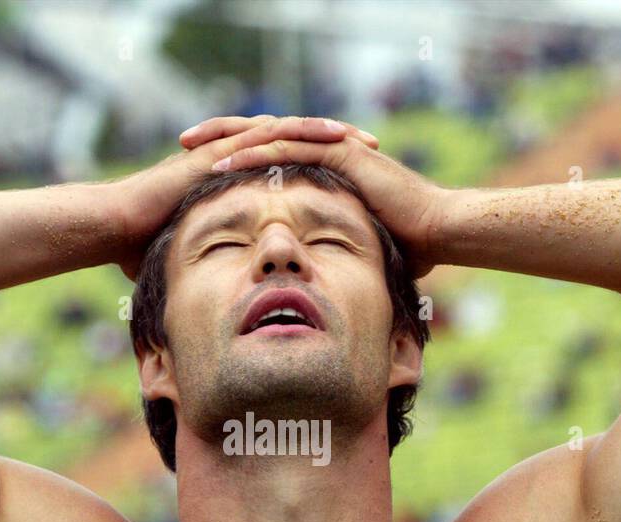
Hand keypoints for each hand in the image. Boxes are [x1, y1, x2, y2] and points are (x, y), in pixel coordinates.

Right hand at [109, 116, 378, 279]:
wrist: (115, 231)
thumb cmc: (142, 251)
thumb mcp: (192, 265)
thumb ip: (210, 278)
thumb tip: (220, 313)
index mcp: (234, 185)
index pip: (289, 170)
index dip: (323, 172)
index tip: (358, 181)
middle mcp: (234, 163)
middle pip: (296, 145)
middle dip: (335, 146)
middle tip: (373, 148)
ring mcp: (225, 153)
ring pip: (287, 132)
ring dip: (325, 132)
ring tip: (360, 136)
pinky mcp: (216, 150)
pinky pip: (265, 133)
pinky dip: (298, 131)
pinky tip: (328, 133)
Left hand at [189, 117, 449, 277]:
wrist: (439, 234)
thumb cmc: (408, 249)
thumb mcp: (356, 251)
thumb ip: (335, 257)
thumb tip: (319, 287)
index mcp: (324, 170)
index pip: (270, 155)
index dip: (235, 160)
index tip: (198, 170)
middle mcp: (325, 151)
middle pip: (260, 135)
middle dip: (219, 138)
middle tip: (181, 144)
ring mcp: (333, 148)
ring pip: (268, 134)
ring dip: (227, 140)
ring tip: (190, 147)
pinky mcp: (341, 152)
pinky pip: (288, 147)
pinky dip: (255, 152)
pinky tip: (224, 162)